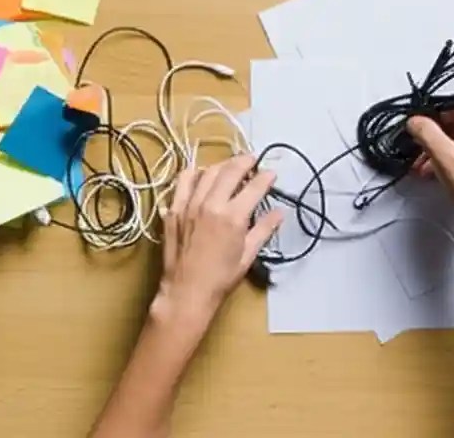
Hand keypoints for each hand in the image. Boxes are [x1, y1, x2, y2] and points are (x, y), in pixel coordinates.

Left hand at [154, 155, 282, 321]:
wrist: (187, 292)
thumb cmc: (221, 278)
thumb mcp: (248, 255)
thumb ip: (264, 229)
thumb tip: (280, 212)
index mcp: (233, 217)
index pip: (254, 187)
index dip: (266, 177)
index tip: (271, 174)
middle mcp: (211, 205)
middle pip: (230, 171)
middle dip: (245, 162)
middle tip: (252, 161)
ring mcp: (189, 205)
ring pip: (207, 172)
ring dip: (222, 165)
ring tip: (230, 166)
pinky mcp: (173, 210)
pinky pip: (182, 182)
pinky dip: (193, 173)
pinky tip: (201, 175)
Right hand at [406, 106, 453, 230]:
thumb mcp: (443, 156)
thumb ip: (426, 132)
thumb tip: (414, 119)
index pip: (452, 106)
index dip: (431, 116)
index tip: (416, 129)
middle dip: (433, 137)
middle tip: (416, 151)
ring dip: (439, 150)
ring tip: (422, 167)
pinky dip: (451, 157)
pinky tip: (436, 172)